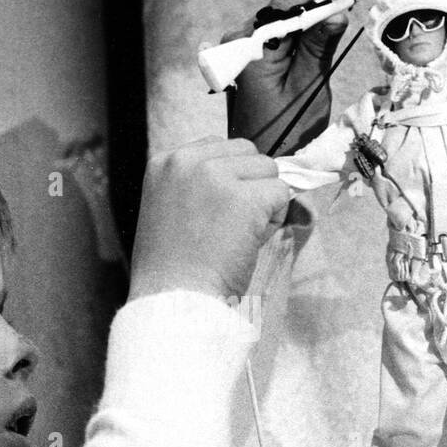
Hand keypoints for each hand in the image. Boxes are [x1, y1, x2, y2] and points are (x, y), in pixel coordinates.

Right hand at [129, 137, 290, 301]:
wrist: (173, 300)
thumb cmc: (173, 269)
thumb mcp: (169, 208)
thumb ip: (200, 185)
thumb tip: (252, 177)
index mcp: (164, 161)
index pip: (218, 146)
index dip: (230, 178)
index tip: (217, 211)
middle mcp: (186, 161)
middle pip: (247, 151)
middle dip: (249, 184)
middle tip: (229, 226)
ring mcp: (215, 176)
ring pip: (268, 170)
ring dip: (264, 201)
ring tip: (237, 236)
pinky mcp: (244, 198)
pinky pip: (282, 194)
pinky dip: (274, 220)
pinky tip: (249, 243)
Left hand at [225, 0, 365, 156]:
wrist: (263, 157)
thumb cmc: (284, 133)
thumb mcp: (306, 89)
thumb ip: (317, 49)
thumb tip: (336, 12)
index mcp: (251, 49)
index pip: (288, 6)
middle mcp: (242, 41)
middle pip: (286, 5)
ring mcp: (247, 47)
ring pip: (286, 15)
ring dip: (317, 2)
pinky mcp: (257, 55)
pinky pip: (284, 30)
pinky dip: (307, 20)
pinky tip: (329, 10)